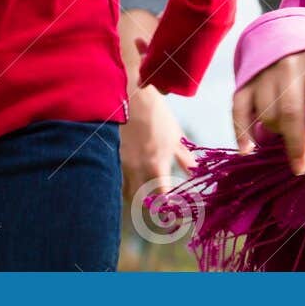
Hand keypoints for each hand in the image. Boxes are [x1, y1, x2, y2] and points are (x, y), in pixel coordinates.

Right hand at [121, 85, 192, 201]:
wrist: (132, 97)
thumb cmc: (158, 116)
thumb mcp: (177, 137)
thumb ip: (186, 159)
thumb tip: (196, 174)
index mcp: (156, 164)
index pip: (160, 196)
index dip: (165, 204)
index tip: (169, 208)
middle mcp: (137, 168)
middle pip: (139, 200)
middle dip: (147, 204)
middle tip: (154, 203)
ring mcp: (120, 164)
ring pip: (123, 191)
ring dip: (132, 195)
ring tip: (140, 191)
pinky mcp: (108, 157)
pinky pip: (112, 179)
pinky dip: (119, 183)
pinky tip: (125, 179)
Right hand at [231, 48, 304, 175]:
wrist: (280, 36)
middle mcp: (289, 66)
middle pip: (292, 110)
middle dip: (296, 142)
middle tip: (302, 168)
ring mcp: (264, 75)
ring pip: (268, 112)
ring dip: (276, 133)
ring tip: (291, 144)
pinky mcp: (244, 84)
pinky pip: (239, 109)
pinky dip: (241, 131)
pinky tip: (249, 150)